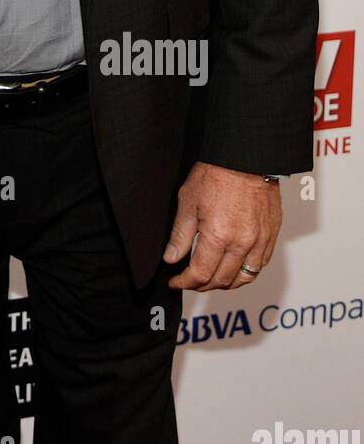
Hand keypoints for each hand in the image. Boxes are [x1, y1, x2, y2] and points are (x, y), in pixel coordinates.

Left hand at [163, 161, 281, 290]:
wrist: (245, 157)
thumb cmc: (216, 173)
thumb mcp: (188, 201)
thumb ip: (180, 235)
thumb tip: (171, 258)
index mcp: (218, 236)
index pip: (200, 273)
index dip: (185, 282)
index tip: (176, 281)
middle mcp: (242, 243)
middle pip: (222, 280)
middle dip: (203, 285)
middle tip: (191, 281)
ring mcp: (260, 241)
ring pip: (244, 278)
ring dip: (226, 284)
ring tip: (212, 279)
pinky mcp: (272, 235)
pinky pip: (261, 264)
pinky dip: (246, 272)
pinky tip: (234, 267)